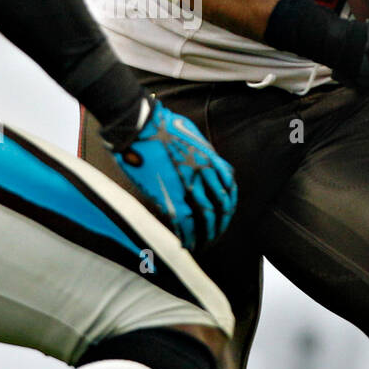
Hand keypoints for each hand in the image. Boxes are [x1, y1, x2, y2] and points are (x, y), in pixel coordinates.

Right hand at [100, 96, 237, 251]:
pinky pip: (185, 224)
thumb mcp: (190, 133)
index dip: (228, 206)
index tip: (224, 215)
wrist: (139, 125)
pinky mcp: (169, 196)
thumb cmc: (159, 124)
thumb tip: (207, 159)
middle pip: (221, 207)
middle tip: (215, 236)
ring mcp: (188, 186)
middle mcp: (205, 174)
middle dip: (220, 225)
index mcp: (210, 158)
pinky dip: (188, 237)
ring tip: (202, 245)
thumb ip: (201, 150)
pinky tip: (186, 245)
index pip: (229, 189)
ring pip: (206, 218)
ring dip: (207, 235)